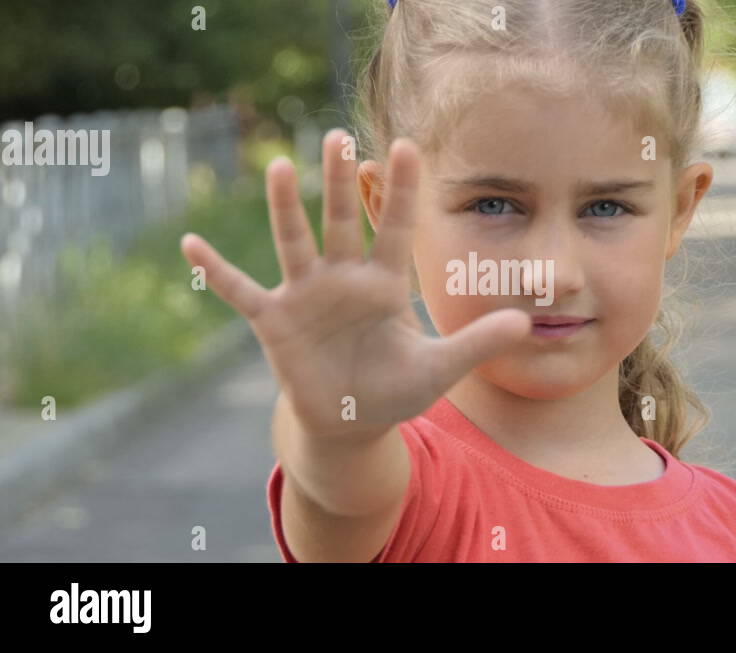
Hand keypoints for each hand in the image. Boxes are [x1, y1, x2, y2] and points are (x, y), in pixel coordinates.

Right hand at [180, 130, 530, 441]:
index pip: (396, 229)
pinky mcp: (274, 321)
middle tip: (339, 136)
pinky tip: (190, 243)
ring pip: (295, 242)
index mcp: (384, 285)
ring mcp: (306, 296)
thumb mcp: (440, 369)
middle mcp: (343, 279)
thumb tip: (524, 323)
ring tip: (281, 164)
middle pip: (343, 222)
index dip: (402, 192)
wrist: (350, 422)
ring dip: (287, 207)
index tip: (407, 147)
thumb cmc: (393, 389)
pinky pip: (241, 291)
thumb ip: (476, 343)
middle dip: (342, 183)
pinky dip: (216, 271)